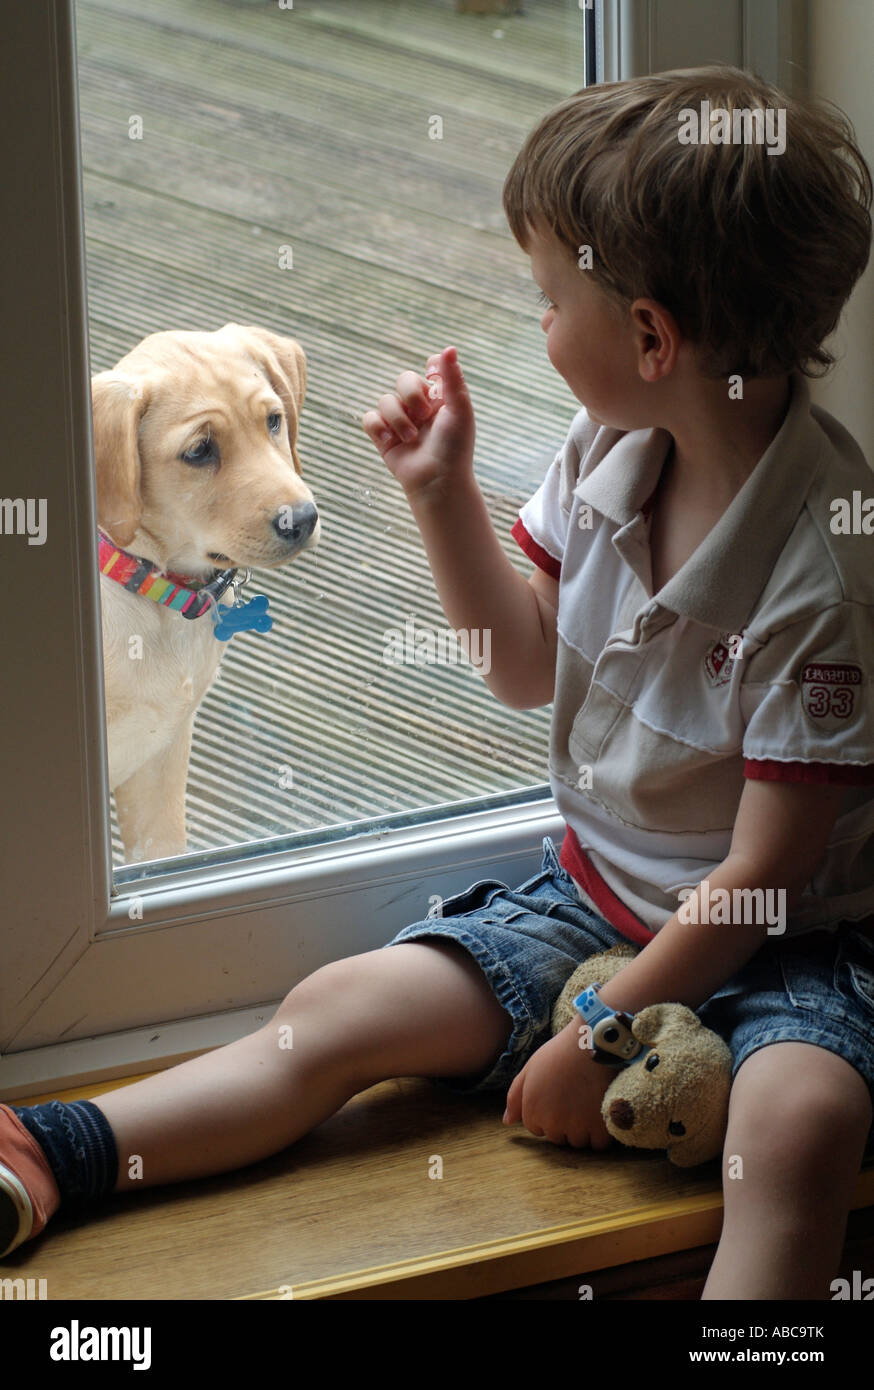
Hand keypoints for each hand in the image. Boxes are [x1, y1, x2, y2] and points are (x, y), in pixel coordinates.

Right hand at [360, 346, 475, 499]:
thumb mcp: (459, 410)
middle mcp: (420, 407)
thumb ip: (452, 378)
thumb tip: (448, 347)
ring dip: (398, 419)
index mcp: (441, 397)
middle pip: (403, 379)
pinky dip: (378, 427)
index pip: (431, 368)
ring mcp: (401, 421)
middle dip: (411, 395)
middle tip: (423, 415)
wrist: (437, 481)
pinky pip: (369, 418)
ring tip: (411, 439)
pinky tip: (390, 441)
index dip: (431, 371)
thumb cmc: (454, 447)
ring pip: (385, 400)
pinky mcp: (384, 437)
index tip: (435, 383)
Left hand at [503, 1022, 615, 1148]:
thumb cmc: (560, 1053)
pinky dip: (601, 1133)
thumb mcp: (530, 1069)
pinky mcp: (600, 1128)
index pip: (537, 1129)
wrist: (592, 1044)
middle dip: (564, 1124)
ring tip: (588, 1102)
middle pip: (558, 1138)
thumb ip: (515, 1097)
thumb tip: (507, 1121)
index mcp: (533, 1111)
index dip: (548, 1113)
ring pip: (578, 1142)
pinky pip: (598, 1144)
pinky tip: (600, 1112)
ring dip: (583, 1130)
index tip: (558, 1096)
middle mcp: (552, 1124)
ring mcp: (576, 1127)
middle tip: (574, 1098)